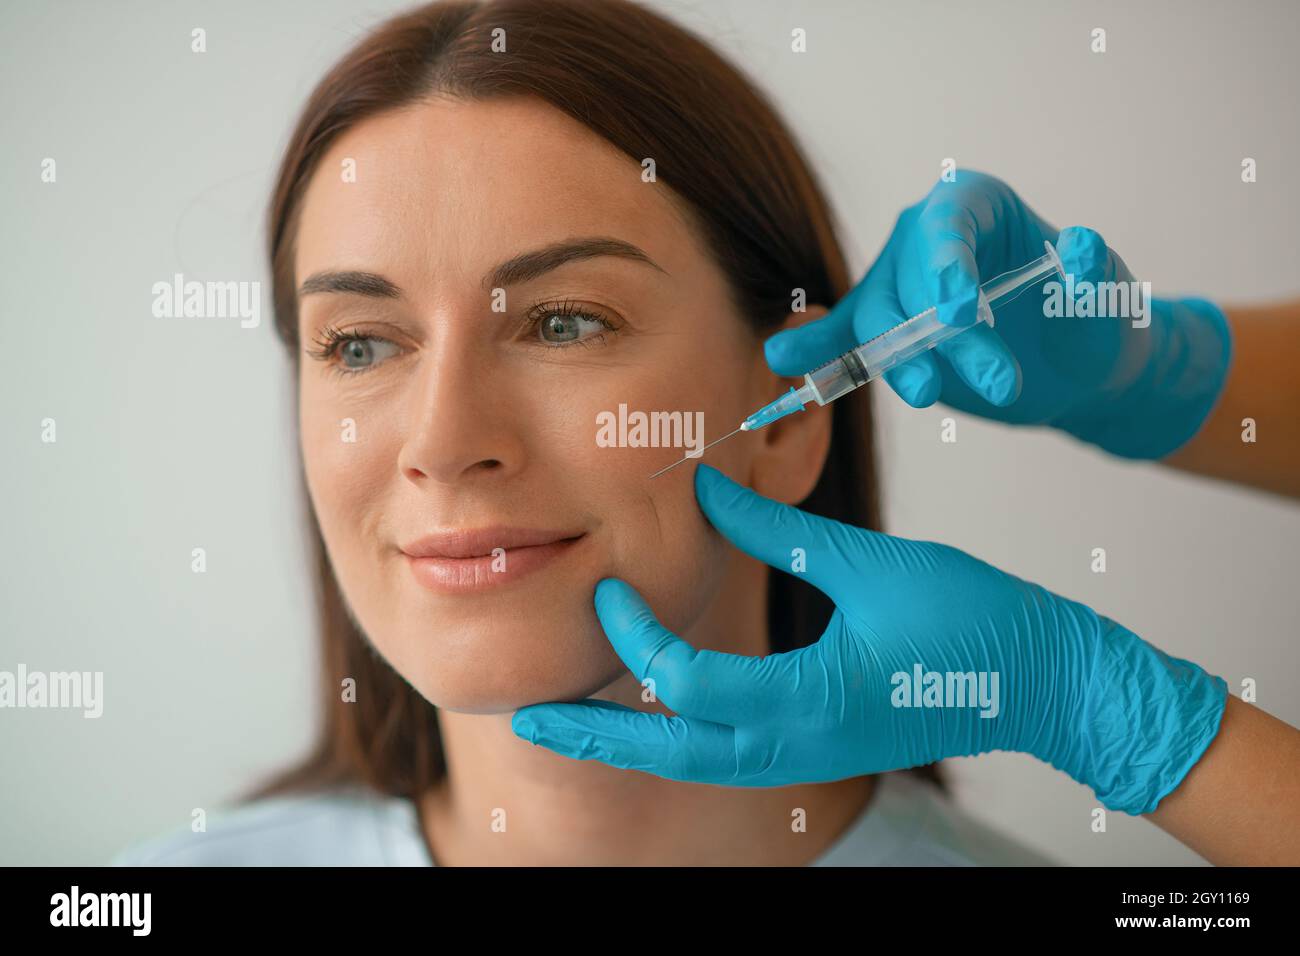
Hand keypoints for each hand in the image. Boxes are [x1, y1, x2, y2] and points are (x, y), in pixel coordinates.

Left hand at [512, 464, 1227, 814]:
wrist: (1045, 682)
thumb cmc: (973, 620)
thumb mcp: (869, 564)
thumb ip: (778, 530)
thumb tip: (706, 486)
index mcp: (808, 701)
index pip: (687, 683)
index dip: (637, 632)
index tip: (608, 585)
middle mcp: (799, 747)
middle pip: (671, 752)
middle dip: (597, 738)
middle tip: (530, 721)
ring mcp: (811, 760)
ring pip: (696, 765)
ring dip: (632, 746)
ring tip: (574, 729)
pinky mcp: (822, 754)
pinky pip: (730, 759)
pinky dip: (680, 742)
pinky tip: (658, 715)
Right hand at [764, 169, 1231, 459]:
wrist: (1074, 372)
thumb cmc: (1093, 321)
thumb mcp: (1107, 297)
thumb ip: (1092, 272)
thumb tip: (1082, 246)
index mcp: (977, 205)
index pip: (951, 223)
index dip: (949, 262)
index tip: (960, 310)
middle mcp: (927, 238)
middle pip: (913, 280)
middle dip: (943, 334)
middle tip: (998, 381)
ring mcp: (898, 285)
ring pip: (878, 319)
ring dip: (900, 359)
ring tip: (929, 395)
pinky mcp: (882, 335)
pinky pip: (840, 340)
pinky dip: (812, 349)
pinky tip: (780, 359)